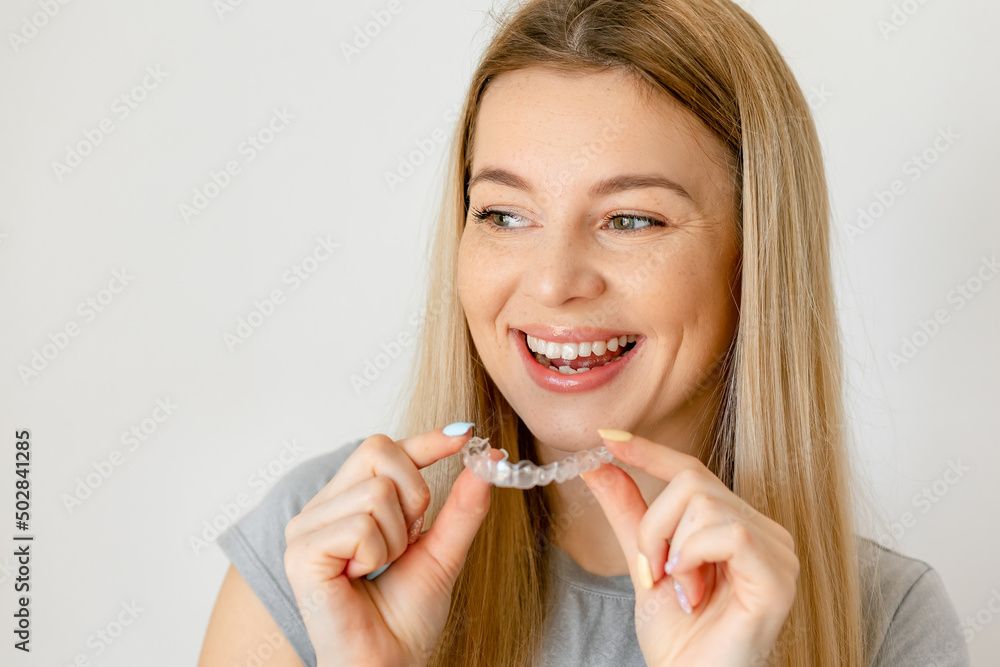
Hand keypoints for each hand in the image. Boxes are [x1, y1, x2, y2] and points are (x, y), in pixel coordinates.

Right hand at [283, 425, 501, 666]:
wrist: (389, 663)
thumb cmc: (406, 616)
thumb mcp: (443, 550)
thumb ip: (462, 505)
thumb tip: (488, 454)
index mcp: (347, 502)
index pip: (383, 449)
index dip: (425, 439)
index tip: (464, 434)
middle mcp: (321, 508)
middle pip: (378, 451)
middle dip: (413, 495)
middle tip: (406, 540)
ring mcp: (305, 528)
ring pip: (376, 492)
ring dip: (396, 536)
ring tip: (381, 566)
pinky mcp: (302, 552)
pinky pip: (361, 525)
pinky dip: (377, 553)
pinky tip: (360, 577)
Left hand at [580, 430, 798, 666]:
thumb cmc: (679, 637)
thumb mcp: (644, 562)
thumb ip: (628, 513)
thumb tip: (597, 466)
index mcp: (735, 525)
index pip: (692, 470)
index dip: (650, 451)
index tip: (607, 438)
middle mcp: (763, 531)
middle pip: (693, 481)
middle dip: (655, 525)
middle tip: (655, 571)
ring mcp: (777, 552)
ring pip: (706, 503)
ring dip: (673, 548)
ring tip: (680, 590)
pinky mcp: (779, 576)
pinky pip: (730, 533)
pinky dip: (694, 557)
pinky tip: (692, 591)